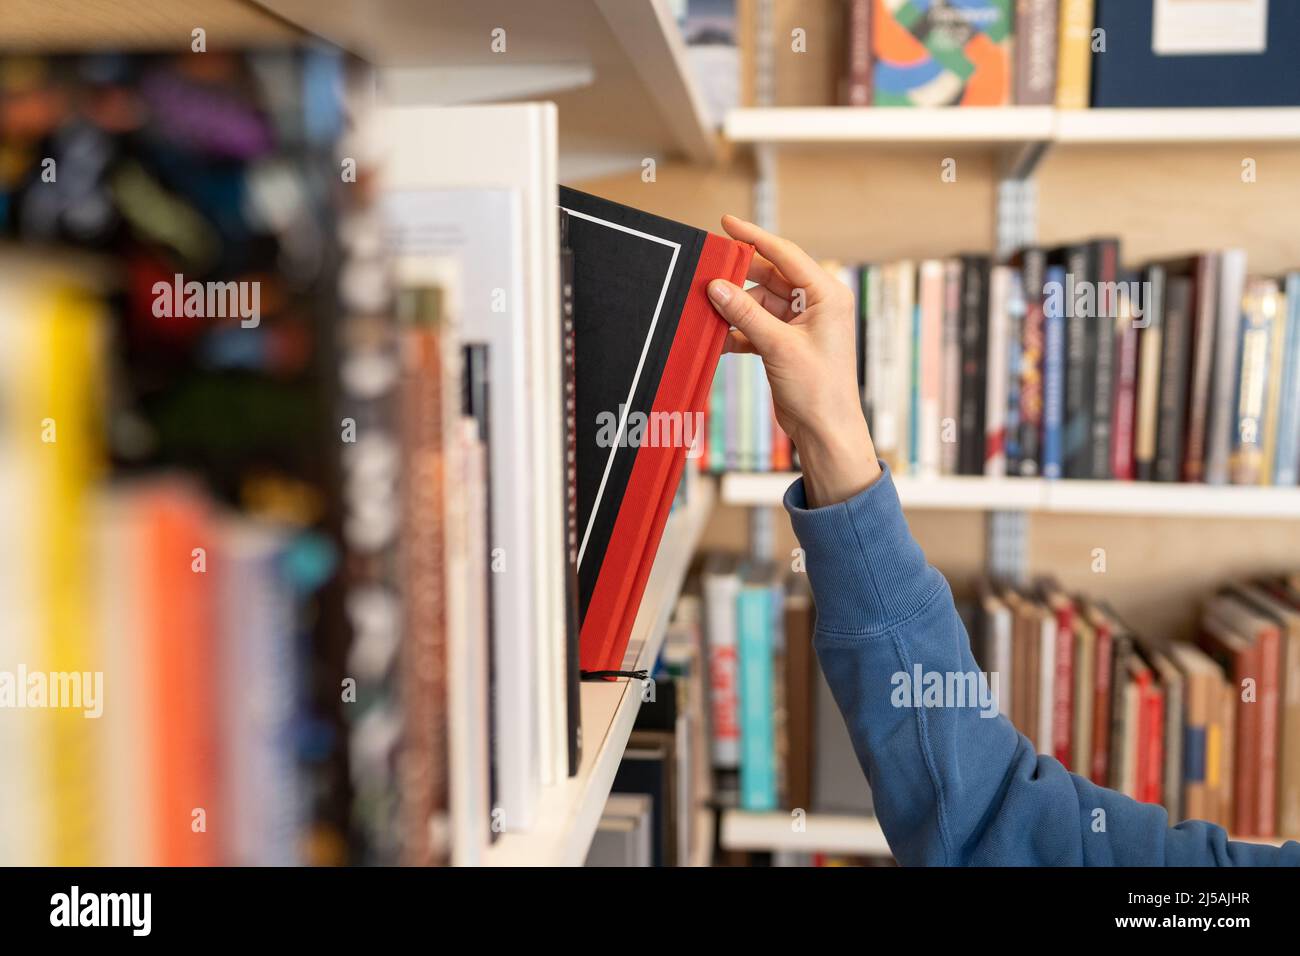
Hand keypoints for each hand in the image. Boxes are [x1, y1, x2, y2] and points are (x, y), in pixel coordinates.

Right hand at [707, 215, 881, 507]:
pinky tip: (715, 337)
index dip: (755, 238)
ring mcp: (800, 325)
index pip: (786, 255)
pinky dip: (737, 331)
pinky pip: (755, 327)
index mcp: (827, 295)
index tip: (727, 223)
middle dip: (738, 278)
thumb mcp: (779, 347)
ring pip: (758, 304)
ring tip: (705, 310)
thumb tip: (716, 287)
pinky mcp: (785, 344)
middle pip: (770, 278)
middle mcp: (817, 305)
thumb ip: (746, 314)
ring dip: (734, 309)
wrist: (825, 432)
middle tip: (706, 270)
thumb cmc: (819, 390)